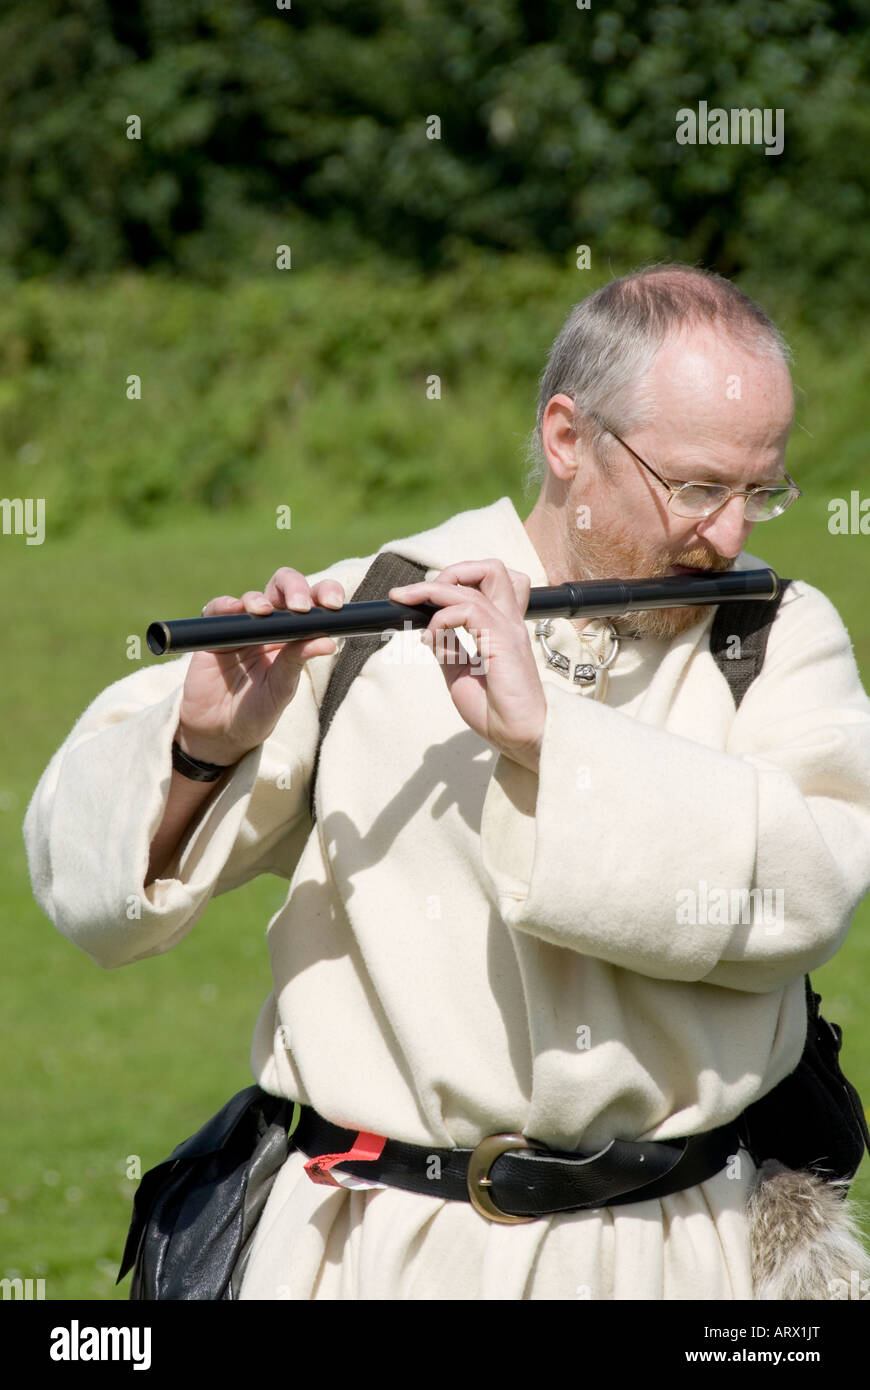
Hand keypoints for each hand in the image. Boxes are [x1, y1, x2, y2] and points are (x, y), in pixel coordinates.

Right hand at [177, 568, 345, 765]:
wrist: (220, 732)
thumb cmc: (257, 710)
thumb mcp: (282, 688)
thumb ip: (298, 661)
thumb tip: (329, 642)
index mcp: (294, 635)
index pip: (313, 603)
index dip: (324, 595)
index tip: (334, 606)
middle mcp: (270, 625)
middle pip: (284, 587)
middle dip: (295, 587)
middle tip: (301, 607)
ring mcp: (242, 627)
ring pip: (254, 597)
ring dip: (261, 599)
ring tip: (265, 612)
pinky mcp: (214, 634)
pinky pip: (218, 610)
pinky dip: (225, 605)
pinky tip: (234, 608)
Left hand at [389, 559, 545, 772]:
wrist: (519, 737)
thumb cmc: (496, 712)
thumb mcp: (460, 674)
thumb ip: (448, 648)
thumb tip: (429, 631)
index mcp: (501, 628)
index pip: (489, 583)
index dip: (455, 581)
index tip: (417, 599)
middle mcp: (508, 622)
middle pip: (490, 568)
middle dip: (450, 572)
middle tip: (418, 595)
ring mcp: (508, 628)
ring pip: (478, 580)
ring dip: (434, 589)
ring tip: (412, 607)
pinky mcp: (503, 641)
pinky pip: (467, 610)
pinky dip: (441, 619)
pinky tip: (433, 640)